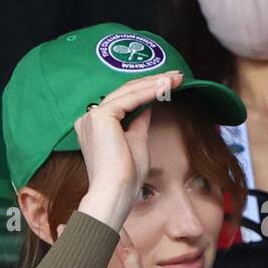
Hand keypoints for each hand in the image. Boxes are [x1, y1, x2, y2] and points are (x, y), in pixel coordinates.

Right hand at [75, 71, 181, 228]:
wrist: (116, 191)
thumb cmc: (126, 175)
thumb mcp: (137, 141)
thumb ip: (139, 121)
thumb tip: (148, 104)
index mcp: (96, 125)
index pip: (124, 100)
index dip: (147, 89)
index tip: (169, 84)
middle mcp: (89, 117)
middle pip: (126, 92)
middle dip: (153, 81)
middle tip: (177, 75)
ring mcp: (92, 116)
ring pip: (128, 92)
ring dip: (155, 83)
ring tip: (176, 78)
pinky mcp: (100, 116)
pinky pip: (129, 99)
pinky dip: (149, 92)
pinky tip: (166, 87)